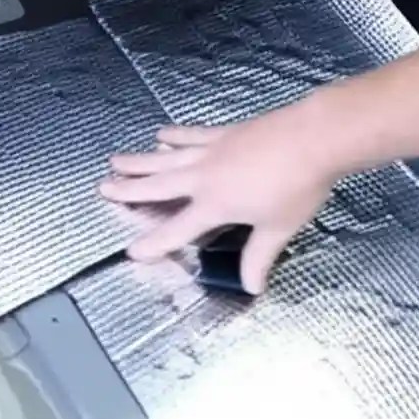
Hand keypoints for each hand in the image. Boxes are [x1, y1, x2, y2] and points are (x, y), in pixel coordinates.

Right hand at [99, 102, 340, 293]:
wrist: (315, 137)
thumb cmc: (298, 186)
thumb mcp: (279, 228)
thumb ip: (259, 257)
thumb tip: (251, 287)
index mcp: (215, 204)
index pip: (177, 230)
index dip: (154, 243)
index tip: (132, 251)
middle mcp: (205, 176)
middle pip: (159, 185)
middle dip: (130, 189)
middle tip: (103, 187)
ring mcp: (213, 150)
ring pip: (167, 156)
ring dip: (140, 160)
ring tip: (116, 160)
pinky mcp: (226, 132)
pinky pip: (192, 134)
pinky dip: (175, 135)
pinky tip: (162, 133)